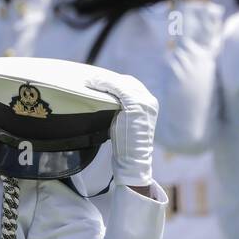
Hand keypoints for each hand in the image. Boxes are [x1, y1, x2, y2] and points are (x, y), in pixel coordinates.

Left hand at [86, 68, 157, 185]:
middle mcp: (149, 100)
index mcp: (149, 103)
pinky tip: (94, 84)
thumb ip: (122, 108)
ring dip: (103, 80)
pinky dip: (104, 85)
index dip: (115, 81)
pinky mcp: (135, 105)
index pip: (131, 85)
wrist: (133, 159)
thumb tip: (106, 98)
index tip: (100, 80)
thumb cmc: (126, 143)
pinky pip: (117, 89)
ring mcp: (144, 102)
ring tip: (89, 81)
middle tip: (92, 78)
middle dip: (109, 79)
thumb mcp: (126, 121)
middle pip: (126, 82)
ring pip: (120, 84)